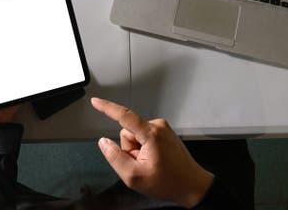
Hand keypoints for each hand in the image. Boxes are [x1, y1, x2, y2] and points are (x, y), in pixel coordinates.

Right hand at [91, 97, 213, 207]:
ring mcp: (162, 129)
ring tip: (150, 164)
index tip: (96, 101)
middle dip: (129, 150)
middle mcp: (158, 126)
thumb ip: (114, 157)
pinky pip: (144, 139)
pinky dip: (144, 150)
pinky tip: (155, 161)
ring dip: (137, 152)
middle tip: (141, 165)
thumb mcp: (134, 176)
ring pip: (135, 137)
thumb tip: (104, 142)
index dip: (107, 107)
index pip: (124, 115)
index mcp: (151, 134)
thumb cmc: (169, 182)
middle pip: (127, 133)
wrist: (191, 186)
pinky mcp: (164, 134)